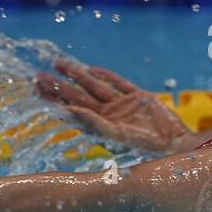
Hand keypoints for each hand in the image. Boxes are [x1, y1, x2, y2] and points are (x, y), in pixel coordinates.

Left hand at [35, 59, 189, 152]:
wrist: (173, 144)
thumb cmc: (144, 147)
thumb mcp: (115, 136)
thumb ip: (93, 122)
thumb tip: (68, 109)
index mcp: (99, 126)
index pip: (70, 110)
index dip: (54, 100)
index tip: (37, 90)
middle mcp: (108, 115)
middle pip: (78, 96)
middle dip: (60, 85)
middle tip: (39, 75)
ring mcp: (122, 105)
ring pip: (95, 87)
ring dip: (78, 75)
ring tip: (59, 64)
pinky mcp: (138, 96)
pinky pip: (119, 83)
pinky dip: (107, 76)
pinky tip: (92, 69)